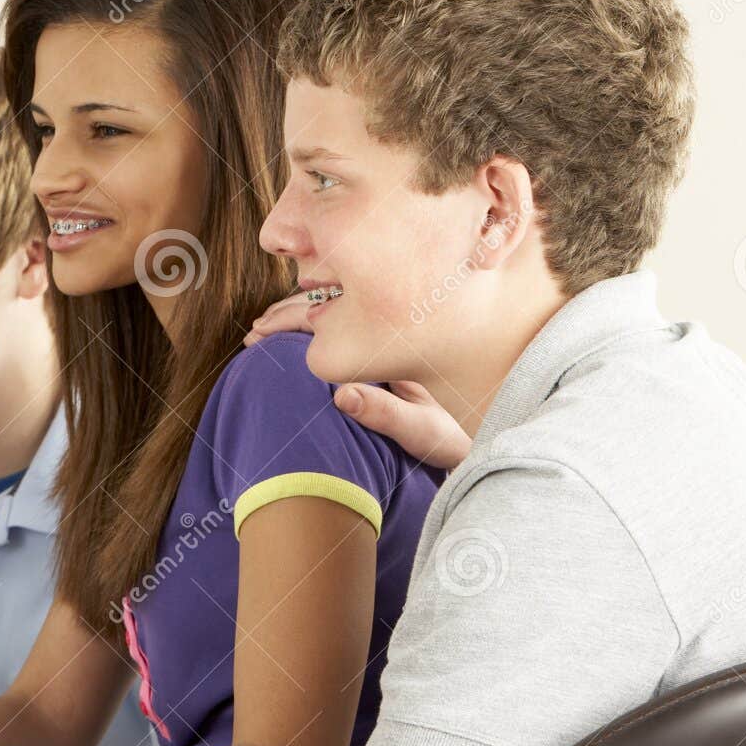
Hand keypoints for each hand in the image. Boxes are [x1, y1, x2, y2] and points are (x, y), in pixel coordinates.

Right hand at [245, 293, 470, 471]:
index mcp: (393, 344)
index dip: (290, 323)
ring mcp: (389, 340)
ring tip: (267, 328)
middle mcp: (390, 333)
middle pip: (331, 307)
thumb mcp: (421, 431)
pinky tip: (299, 335)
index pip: (331, 319)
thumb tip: (341, 395)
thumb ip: (383, 413)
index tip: (259, 335)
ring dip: (300, 316)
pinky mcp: (390, 352)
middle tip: (255, 332)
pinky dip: (317, 326)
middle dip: (288, 315)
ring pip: (337, 311)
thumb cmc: (456, 438)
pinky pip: (346, 327)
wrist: (489, 438)